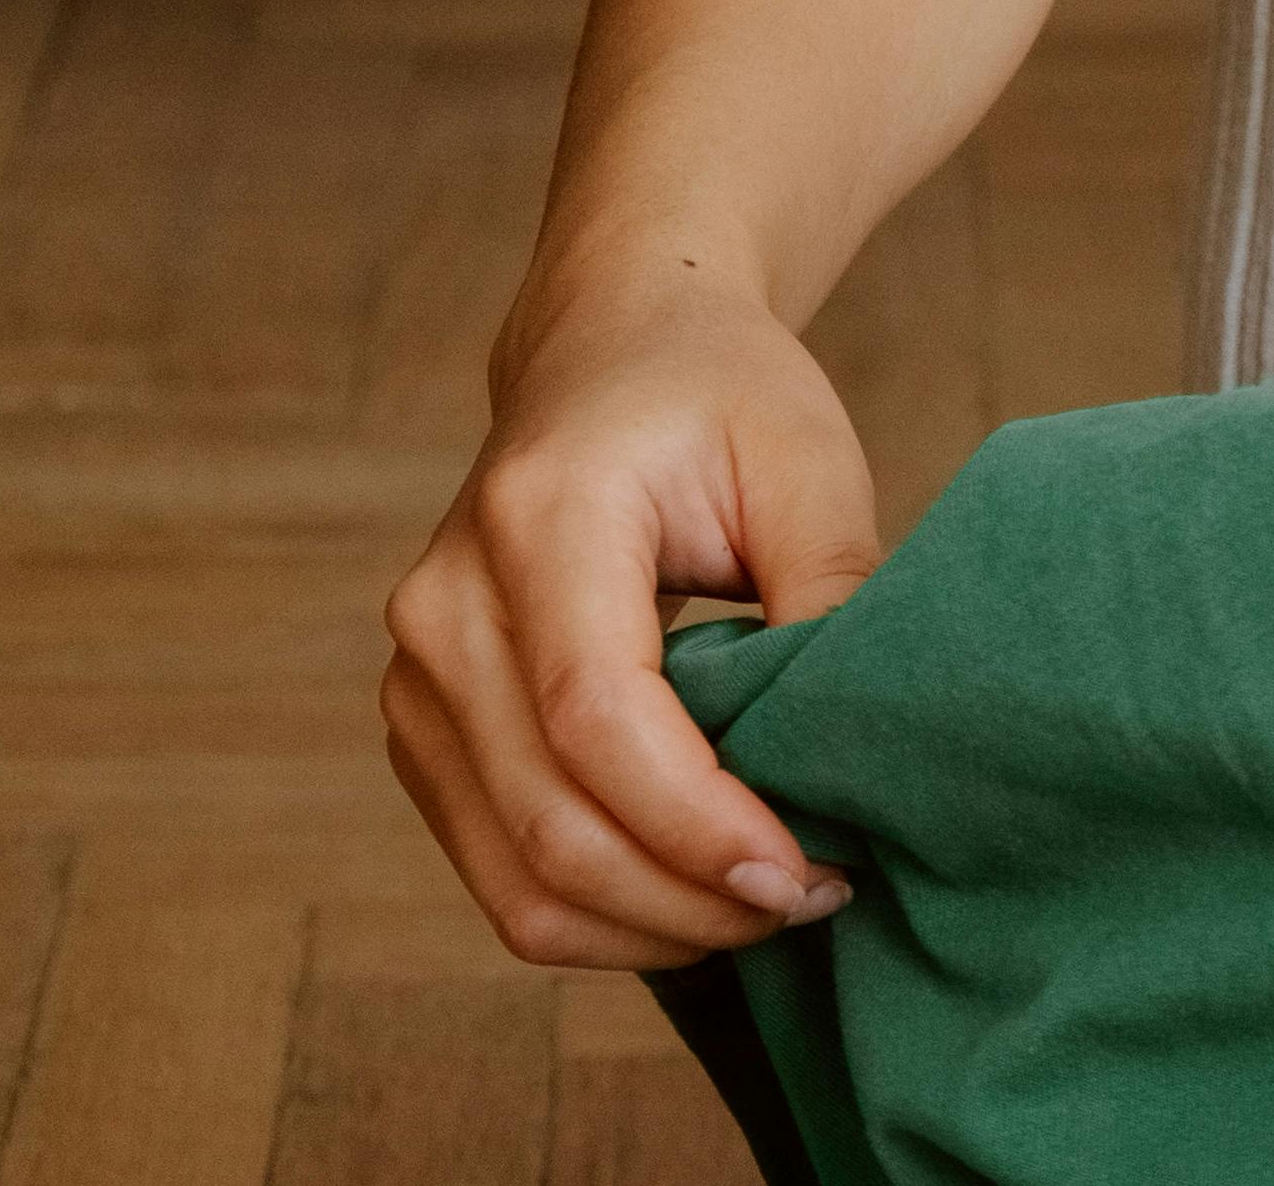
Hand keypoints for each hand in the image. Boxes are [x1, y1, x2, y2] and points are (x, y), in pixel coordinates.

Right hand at [382, 253, 880, 969]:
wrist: (611, 345)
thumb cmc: (718, 391)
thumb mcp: (806, 455)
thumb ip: (831, 591)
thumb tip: (856, 754)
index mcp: (538, 513)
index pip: (596, 715)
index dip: (698, 823)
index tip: (806, 873)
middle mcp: (447, 604)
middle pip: (552, 823)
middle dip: (691, 899)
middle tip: (816, 899)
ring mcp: (417, 677)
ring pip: (519, 880)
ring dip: (652, 929)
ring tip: (769, 906)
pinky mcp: (425, 734)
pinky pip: (503, 876)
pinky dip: (604, 916)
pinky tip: (696, 893)